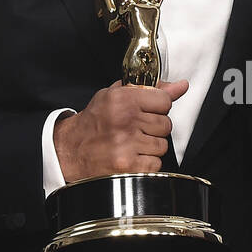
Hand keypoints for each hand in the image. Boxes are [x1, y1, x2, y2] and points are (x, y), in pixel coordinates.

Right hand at [53, 79, 187, 178]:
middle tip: (136, 129)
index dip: (158, 107)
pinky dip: (147, 163)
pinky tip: (132, 156)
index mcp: (122, 99)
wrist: (71, 150)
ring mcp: (127, 144)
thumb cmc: (95, 122)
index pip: (165, 100)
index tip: (148, 110)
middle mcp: (125, 120)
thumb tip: (180, 86)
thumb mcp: (116, 95)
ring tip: (132, 143)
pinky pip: (156, 164)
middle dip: (154, 128)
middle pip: (166, 124)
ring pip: (163, 145)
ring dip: (151, 146)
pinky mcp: (129, 166)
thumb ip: (150, 89)